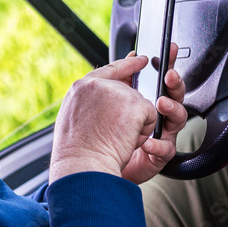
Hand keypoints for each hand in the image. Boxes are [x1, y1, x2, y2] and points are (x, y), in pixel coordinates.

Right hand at [49, 54, 158, 182]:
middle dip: (129, 111)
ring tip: (114, 137)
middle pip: (128, 91)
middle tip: (113, 131)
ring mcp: (118, 92)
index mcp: (81, 88)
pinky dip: (143, 132)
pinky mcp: (136, 104)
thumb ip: (91, 104)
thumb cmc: (76, 153)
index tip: (140, 60)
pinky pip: (151, 115)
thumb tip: (108, 101)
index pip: (109, 70)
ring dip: (133, 124)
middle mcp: (98, 84)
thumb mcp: (76, 120)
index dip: (126, 65)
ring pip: (139, 105)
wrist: (82, 166)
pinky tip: (125, 139)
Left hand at [119, 43, 187, 183]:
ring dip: (171, 108)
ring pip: (179, 118)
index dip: (167, 62)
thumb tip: (132, 56)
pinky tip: (146, 140)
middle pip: (176, 95)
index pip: (161, 78)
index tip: (168, 48)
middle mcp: (159, 115)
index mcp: (148, 99)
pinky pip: (165, 147)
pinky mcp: (160, 155)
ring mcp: (162, 134)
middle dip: (175, 83)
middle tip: (168, 76)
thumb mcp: (113, 101)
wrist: (96, 165)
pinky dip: (156, 143)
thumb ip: (124, 79)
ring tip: (160, 104)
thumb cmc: (106, 133)